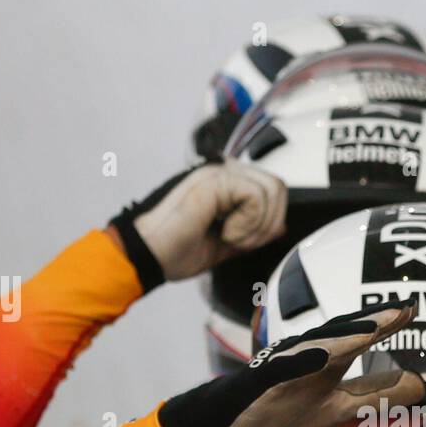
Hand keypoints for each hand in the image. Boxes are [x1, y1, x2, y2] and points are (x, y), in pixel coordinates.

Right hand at [109, 159, 285, 287]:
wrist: (147, 255)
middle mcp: (223, 170)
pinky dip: (246, 224)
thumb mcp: (226, 243)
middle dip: (268, 225)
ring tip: (229, 238)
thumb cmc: (175, 250)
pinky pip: (255, 197)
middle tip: (240, 242)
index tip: (243, 243)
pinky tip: (224, 233)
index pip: (272, 191)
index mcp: (225, 182)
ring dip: (256, 226)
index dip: (269, 223)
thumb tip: (279, 226)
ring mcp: (218, 171)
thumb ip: (252, 231)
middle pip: (277, 188)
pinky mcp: (214, 179)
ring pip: (272, 190)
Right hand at [159, 302, 424, 426]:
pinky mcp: (262, 383)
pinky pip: (280, 371)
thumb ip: (376, 396)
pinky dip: (298, 362)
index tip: (414, 309)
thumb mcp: (338, 410)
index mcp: (328, 362)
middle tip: (403, 309)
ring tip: (372, 328)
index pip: (361, 339)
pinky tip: (318, 357)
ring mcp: (285, 367)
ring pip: (316, 348)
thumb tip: (420, 386)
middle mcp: (309, 357)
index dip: (387, 324)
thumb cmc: (280, 412)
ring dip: (344, 336)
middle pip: (344, 335)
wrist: (226, 425)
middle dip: (373, 322)